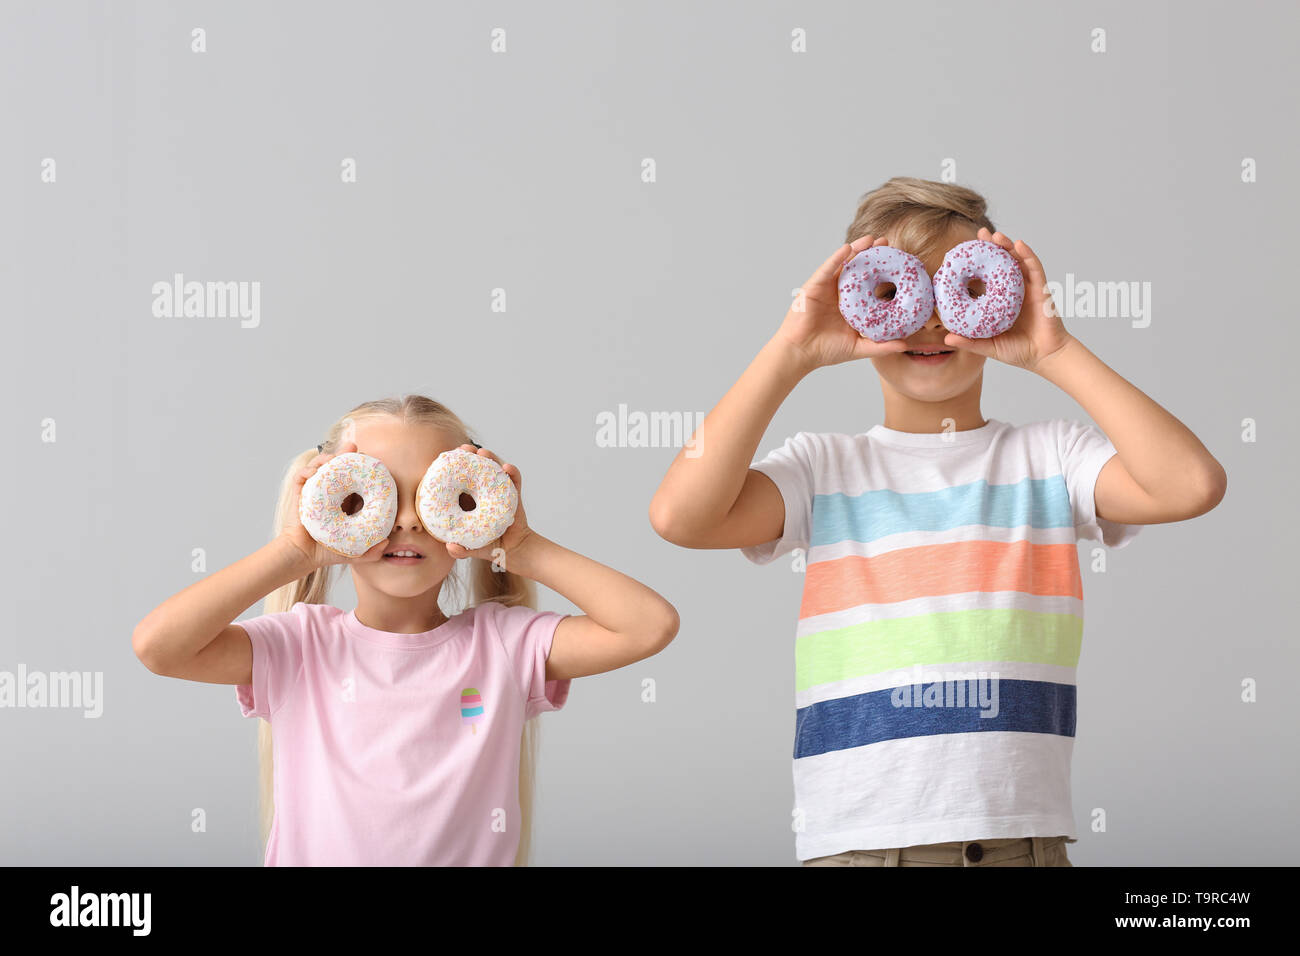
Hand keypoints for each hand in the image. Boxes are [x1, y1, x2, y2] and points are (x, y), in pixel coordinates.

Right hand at [279, 440, 390, 568]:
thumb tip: (387, 542)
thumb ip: (373, 551)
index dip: (363, 467)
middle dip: (346, 454)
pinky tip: (313, 472)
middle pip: (339, 466)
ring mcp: (315, 490)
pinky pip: (302, 476)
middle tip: (353, 448)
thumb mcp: (356, 552)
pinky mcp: (300, 493)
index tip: (372, 460)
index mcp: (347, 500)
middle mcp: (332, 492)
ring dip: (327, 458)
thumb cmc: (328, 551)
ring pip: (321, 466)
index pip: (356, 478)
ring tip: (334, 458)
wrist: (304, 556)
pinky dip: (307, 470)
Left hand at [441, 445, 533, 568]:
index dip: (453, 467)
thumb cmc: (489, 547)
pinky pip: (515, 480)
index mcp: (469, 501)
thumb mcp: (472, 548)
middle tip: (465, 449)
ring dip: (490, 459)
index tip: (445, 458)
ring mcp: (500, 491)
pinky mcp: (514, 495)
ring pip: (495, 469)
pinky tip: (508, 468)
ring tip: (484, 454)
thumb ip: (462, 550)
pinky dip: (513, 472)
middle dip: (470, 455)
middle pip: (477, 468)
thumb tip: (451, 547)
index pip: (459, 479)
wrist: (514, 550)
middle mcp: (483, 492)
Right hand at [773, 234, 910, 371]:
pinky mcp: (813, 287)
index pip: (868, 282)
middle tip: (886, 241)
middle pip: (857, 268)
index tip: (898, 260)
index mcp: (851, 303)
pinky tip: (847, 248)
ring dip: (856, 249)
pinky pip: (826, 270)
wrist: (802, 354)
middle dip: (871, 253)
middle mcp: (839, 292)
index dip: (881, 270)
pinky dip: (836, 258)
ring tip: (870, 239)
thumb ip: (881, 345)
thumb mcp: (859, 348)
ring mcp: (826, 288)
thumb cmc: (827, 351)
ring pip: (843, 264)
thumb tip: (905, 344)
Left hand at [940, 228, 1075, 372]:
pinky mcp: (1041, 290)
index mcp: (1000, 301)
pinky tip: (1019, 245)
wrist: (1045, 357)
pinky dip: (1027, 255)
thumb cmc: (1019, 351)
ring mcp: (1028, 289)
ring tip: (995, 235)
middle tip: (980, 234)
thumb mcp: (988, 346)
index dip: (978, 264)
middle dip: (992, 247)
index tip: (964, 253)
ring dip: (1007, 246)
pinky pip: (1035, 268)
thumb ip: (969, 342)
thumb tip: (946, 337)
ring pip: (1018, 261)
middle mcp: (1014, 291)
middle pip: (1003, 263)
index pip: (988, 277)